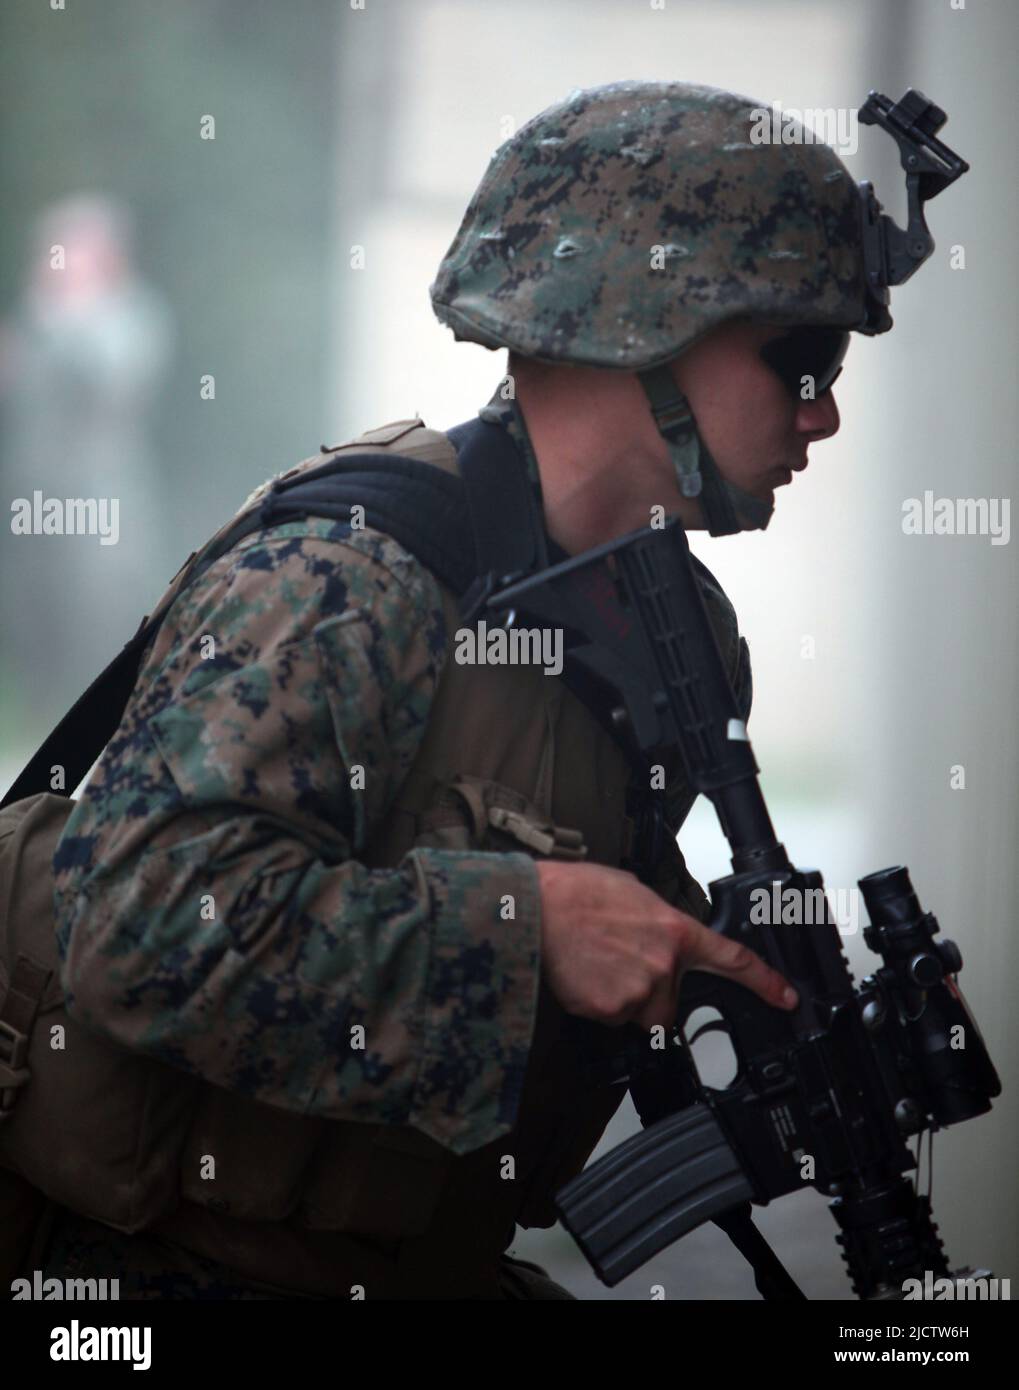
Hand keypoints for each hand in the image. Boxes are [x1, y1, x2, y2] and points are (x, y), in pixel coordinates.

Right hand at [536, 859, 797, 1030]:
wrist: (536, 909)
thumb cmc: (577, 894)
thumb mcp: (634, 894)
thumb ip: (659, 923)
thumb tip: (662, 939)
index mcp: (675, 931)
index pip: (733, 960)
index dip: (765, 982)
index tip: (786, 998)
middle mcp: (664, 965)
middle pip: (669, 1003)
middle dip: (648, 992)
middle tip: (617, 963)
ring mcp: (638, 991)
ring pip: (637, 1012)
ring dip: (620, 997)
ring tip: (594, 964)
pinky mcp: (609, 1010)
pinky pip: (609, 1018)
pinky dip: (596, 1002)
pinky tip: (582, 974)